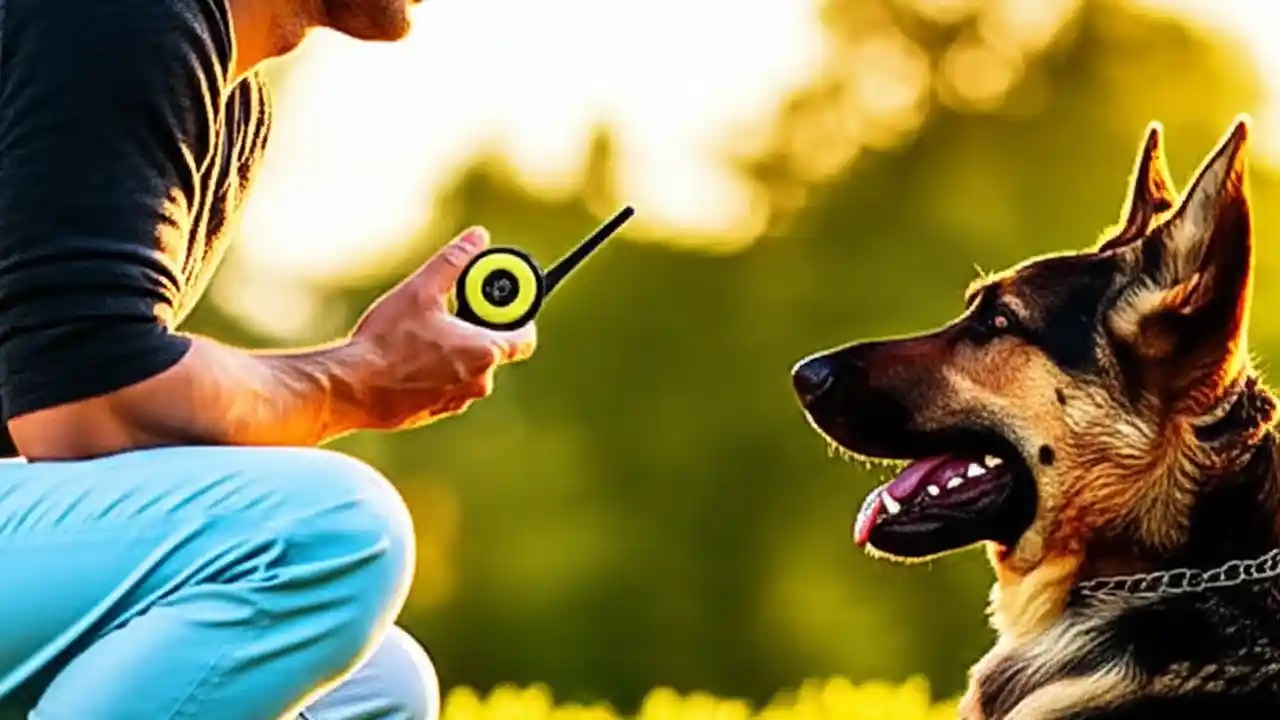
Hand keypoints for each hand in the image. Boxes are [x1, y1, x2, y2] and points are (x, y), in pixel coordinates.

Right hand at [347, 227, 536, 429]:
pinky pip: (447, 386)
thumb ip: (454, 261)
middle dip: (476, 329)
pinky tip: (410, 359)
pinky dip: (437, 371)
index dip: (518, 317)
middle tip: (450, 313)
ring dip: (455, 351)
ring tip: (422, 336)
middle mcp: (479, 382)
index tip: (498, 304)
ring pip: (468, 369)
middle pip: (493, 350)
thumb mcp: (420, 290)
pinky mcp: (435, 413)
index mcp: (484, 352)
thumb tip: (478, 237)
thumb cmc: (387, 341)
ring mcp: (458, 401)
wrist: (351, 388)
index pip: (525, 338)